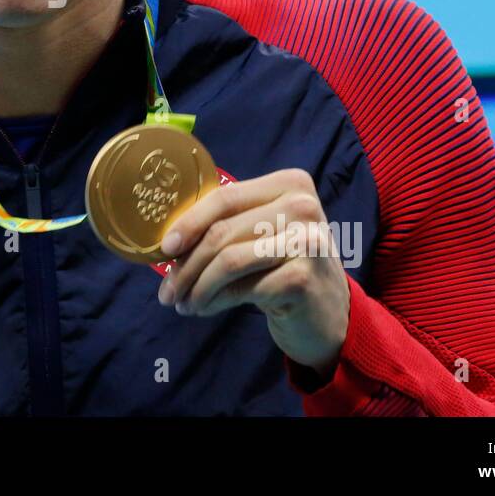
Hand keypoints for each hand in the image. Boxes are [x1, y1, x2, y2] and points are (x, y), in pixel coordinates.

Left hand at [155, 168, 350, 376]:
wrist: (329, 312)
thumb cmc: (285, 266)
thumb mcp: (262, 233)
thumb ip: (228, 223)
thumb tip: (169, 239)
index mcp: (290, 183)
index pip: (225, 197)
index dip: (189, 222)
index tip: (165, 247)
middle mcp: (302, 206)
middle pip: (222, 232)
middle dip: (186, 264)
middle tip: (167, 290)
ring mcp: (306, 241)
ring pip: (228, 261)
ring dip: (197, 286)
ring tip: (182, 302)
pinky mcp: (303, 278)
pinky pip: (242, 288)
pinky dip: (215, 301)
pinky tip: (205, 309)